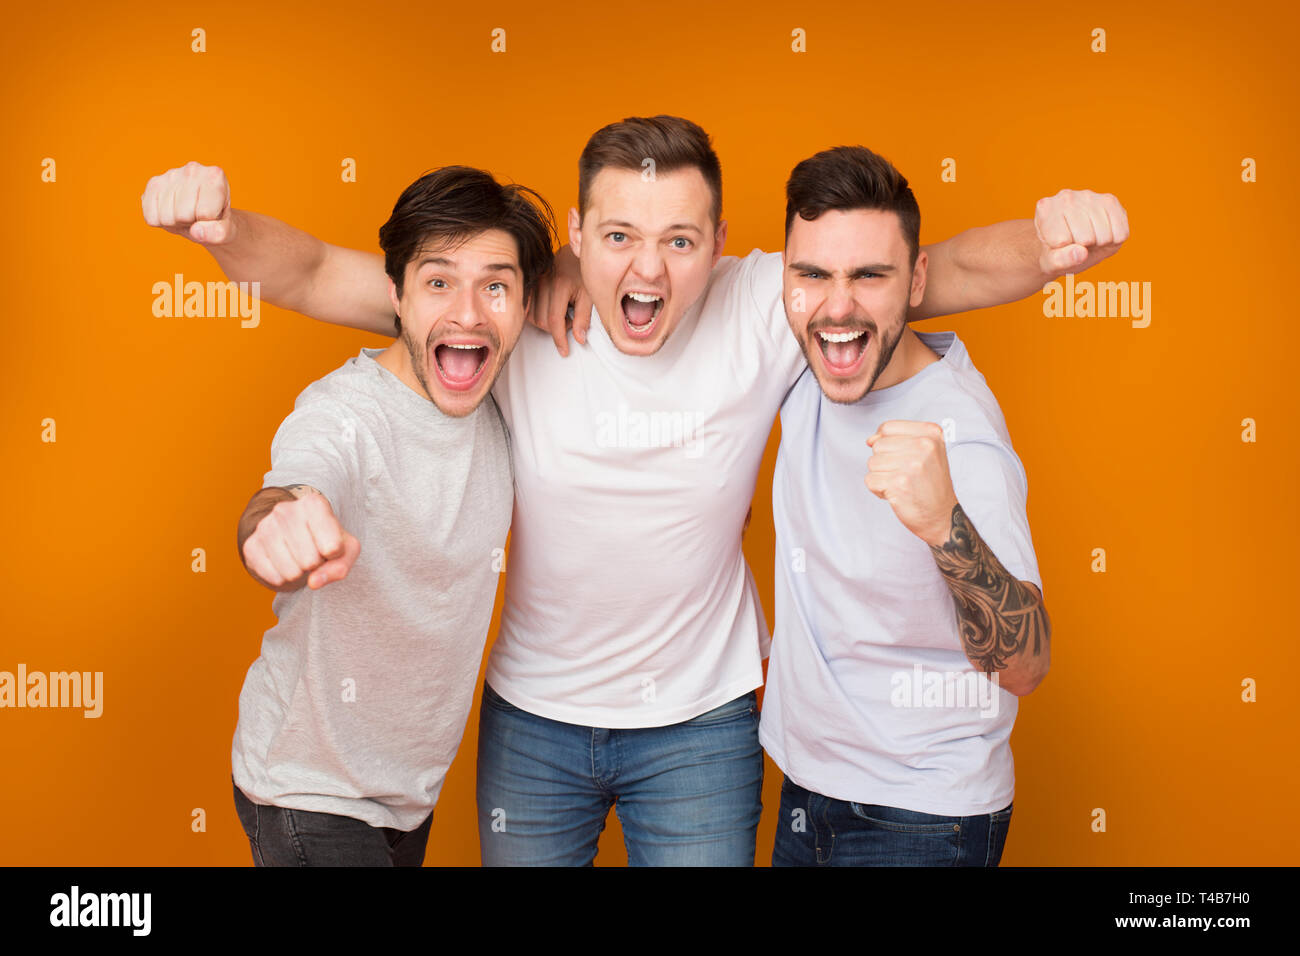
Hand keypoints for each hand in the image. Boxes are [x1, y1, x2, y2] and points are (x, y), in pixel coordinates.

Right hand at [141, 161, 236, 244]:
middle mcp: (192, 169)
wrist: (204, 213)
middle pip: (183, 215)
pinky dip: (160, 222)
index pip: (204, 213)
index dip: (207, 222)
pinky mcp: (153, 184)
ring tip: (186, 212)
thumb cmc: (217, 220)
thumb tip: (196, 231)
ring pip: (166, 217)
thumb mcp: (227, 230)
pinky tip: (172, 211)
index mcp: (215, 176)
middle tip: (197, 215)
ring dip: (175, 222)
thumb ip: (219, 233)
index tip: (211, 214)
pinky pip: (151, 217)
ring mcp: (170, 174)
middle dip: (190, 222)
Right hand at [241, 493, 359, 590]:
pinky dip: (283, 578)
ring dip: (300, 573)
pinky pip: (274, 577)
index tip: (330, 543)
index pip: (333, 548)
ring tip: (299, 557)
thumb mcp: (345, 549)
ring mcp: (264, 526)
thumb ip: (340, 566)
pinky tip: (285, 563)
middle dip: (315, 564)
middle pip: (311, 561)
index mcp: (314, 503)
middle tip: (312, 552)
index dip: (335, 554)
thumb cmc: (326, 539)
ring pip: (292, 572)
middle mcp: (285, 510)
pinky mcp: (250, 545)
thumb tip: (313, 582)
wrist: (296, 532)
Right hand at [525, 243, 590, 354]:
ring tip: (562, 313)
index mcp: (559, 285)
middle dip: (557, 329)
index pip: (555, 321)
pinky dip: (537, 316)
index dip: (560, 339)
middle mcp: (543, 283)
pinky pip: (527, 309)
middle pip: (543, 321)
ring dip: (547, 323)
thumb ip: (583, 317)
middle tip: (571, 321)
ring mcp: (534, 283)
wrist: (571, 252)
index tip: (564, 350)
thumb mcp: (588, 295)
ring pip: (533, 317)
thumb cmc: (581, 272)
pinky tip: (550, 310)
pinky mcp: (528, 284)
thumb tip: (579, 339)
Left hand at [865, 420, 957, 547]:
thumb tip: (870, 439)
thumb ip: (897, 439)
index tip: (899, 457)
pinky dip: (879, 490)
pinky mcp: (899, 484)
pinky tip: (897, 494)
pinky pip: (870, 480)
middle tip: (905, 475)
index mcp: (931, 433)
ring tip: (902, 484)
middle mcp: (924, 446)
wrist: (943, 516)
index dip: (885, 442)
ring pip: (872, 463)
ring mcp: (912, 465)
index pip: (888, 427)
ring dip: (882, 476)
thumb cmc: (931, 484)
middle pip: (878, 445)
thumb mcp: (925, 452)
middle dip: (885, 462)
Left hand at [1034, 188, 1128, 274]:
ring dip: (1098, 243)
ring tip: (1087, 237)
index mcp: (1045, 208)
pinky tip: (1100, 232)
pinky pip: (1121, 233)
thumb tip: (1081, 253)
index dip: (1062, 250)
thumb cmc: (1055, 251)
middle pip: (1086, 238)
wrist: (1067, 241)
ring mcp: (1090, 196)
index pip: (1061, 241)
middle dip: (1082, 247)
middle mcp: (1066, 196)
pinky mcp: (1110, 200)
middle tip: (1075, 241)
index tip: (1057, 244)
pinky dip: (1113, 240)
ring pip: (1105, 236)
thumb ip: (1061, 261)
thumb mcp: (1050, 262)